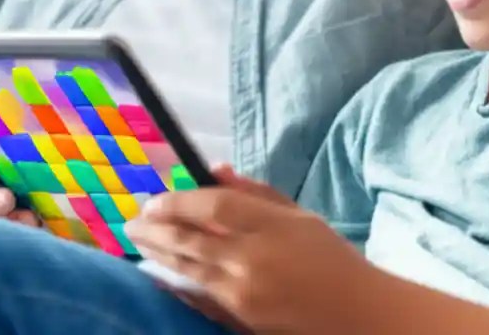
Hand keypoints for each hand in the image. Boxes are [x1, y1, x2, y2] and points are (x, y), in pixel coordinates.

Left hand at [124, 164, 376, 333]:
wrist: (356, 314)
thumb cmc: (331, 258)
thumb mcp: (300, 215)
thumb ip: (256, 192)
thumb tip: (214, 170)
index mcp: (273, 227)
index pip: (213, 208)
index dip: (177, 201)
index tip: (154, 199)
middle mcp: (253, 260)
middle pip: (191, 240)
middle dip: (155, 228)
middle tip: (131, 220)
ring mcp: (243, 294)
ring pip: (187, 269)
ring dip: (157, 252)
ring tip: (137, 240)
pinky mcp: (240, 318)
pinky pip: (197, 296)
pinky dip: (175, 282)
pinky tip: (158, 272)